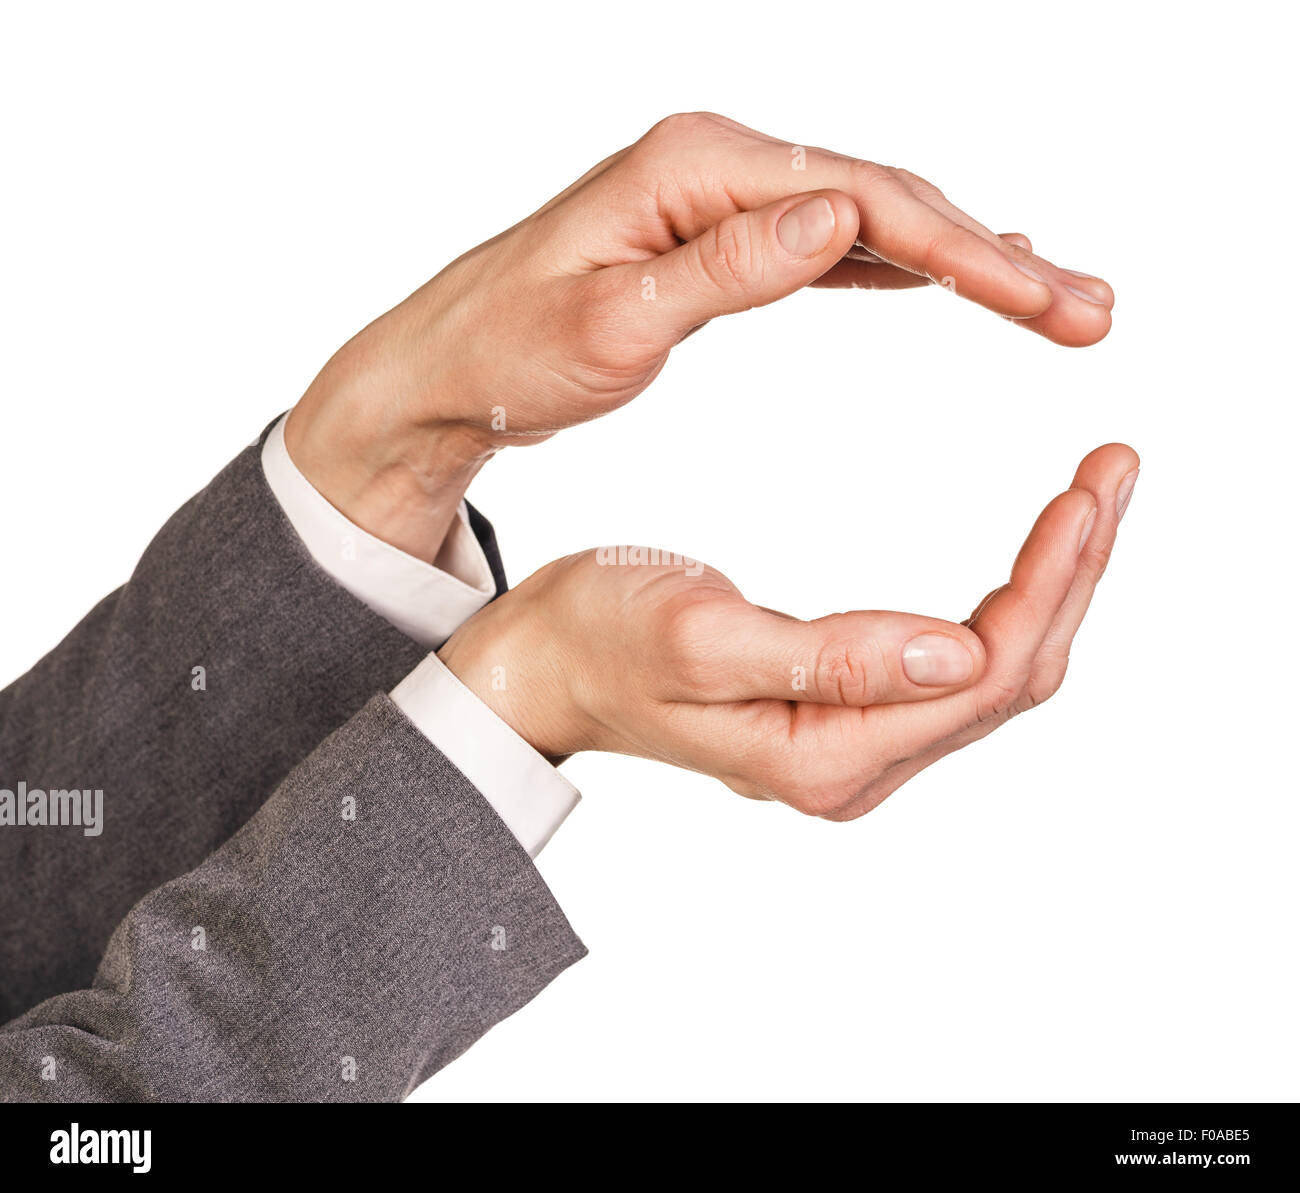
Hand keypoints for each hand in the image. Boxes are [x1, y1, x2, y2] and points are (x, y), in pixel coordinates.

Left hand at [287, 113, 1114, 558]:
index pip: (860, 199)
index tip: (1045, 301)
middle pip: (886, 198)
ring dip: (966, 262)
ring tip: (1054, 302)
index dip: (965, 251)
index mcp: (694, 169)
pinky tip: (956, 280)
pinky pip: (835, 245)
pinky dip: (904, 265)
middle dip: (993, 257)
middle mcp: (719, 166)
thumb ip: (724, 271)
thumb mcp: (610, 322)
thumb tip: (840, 215)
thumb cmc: (510, 349)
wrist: (452, 363)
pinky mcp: (722, 239)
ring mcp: (724, 200)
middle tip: (1090, 310)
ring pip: (872, 220)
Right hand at [438, 445, 1137, 817]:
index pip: (981, 674)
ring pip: (989, 673)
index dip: (1050, 582)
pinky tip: (1030, 557)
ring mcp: (850, 747)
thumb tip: (959, 651)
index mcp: (823, 757)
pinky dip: (1004, 601)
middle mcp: (852, 767)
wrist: (543, 662)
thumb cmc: (600, 637)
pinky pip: (953, 665)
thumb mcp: (700, 636)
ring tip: (1092, 497)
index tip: (1088, 486)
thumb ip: (830, 659)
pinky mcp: (843, 715)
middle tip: (1114, 471)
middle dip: (1073, 575)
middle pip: (1006, 678)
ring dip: (1051, 587)